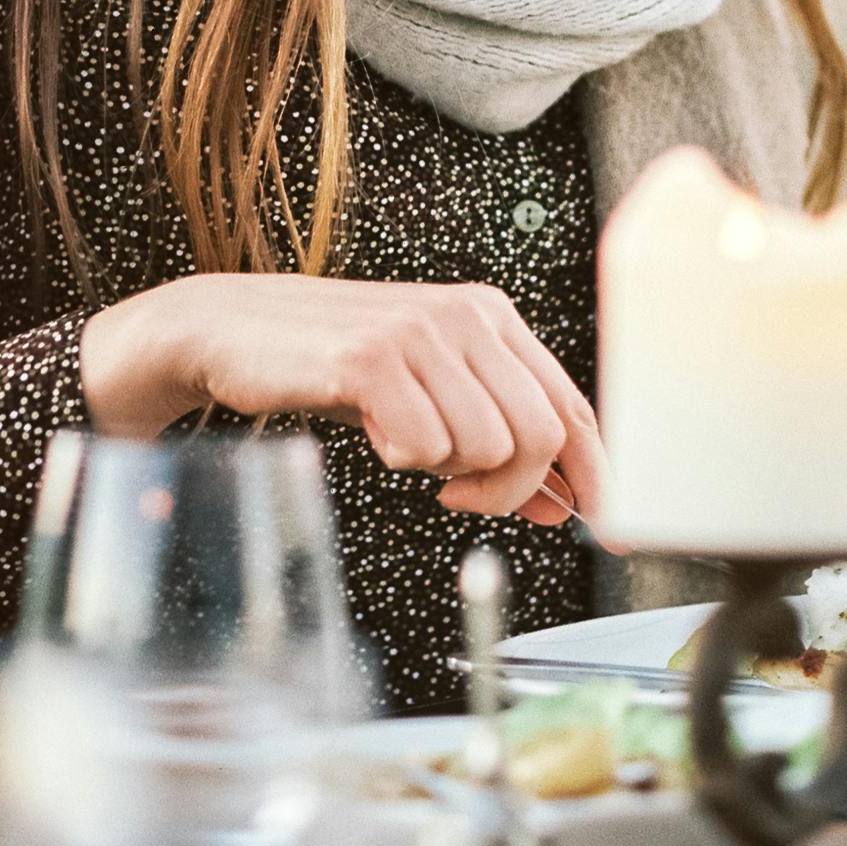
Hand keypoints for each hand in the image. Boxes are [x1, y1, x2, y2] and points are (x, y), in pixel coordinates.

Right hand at [77, 274, 600, 521]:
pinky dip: (402, 460)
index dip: (598, 474)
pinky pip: (425, 449)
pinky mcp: (373, 358)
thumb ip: (497, 439)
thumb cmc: (332, 365)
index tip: (612, 530)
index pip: (571, 406)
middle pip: (540, 435)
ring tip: (402, 443)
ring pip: (488, 447)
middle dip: (509, 490)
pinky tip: (376, 432)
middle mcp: (467, 315)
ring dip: (447, 472)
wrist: (233, 328)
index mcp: (490, 317)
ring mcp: (420, 333)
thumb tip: (562, 503)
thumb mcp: (429, 396)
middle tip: (458, 497)